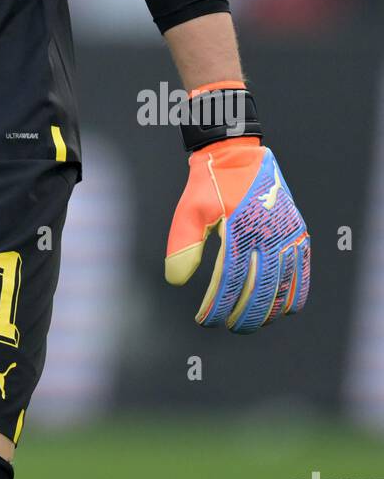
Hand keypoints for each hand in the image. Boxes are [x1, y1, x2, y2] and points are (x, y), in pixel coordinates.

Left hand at [165, 138, 309, 331]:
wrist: (237, 153)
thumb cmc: (210, 183)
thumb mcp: (190, 209)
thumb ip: (183, 244)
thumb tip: (175, 280)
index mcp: (240, 229)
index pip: (229, 281)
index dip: (217, 306)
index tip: (205, 320)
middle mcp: (268, 234)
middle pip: (259, 289)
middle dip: (243, 315)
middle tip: (228, 326)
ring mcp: (287, 234)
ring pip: (283, 285)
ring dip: (268, 310)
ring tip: (251, 323)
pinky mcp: (298, 232)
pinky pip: (303, 271)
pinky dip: (296, 294)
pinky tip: (284, 309)